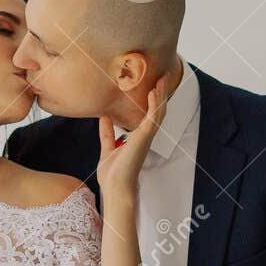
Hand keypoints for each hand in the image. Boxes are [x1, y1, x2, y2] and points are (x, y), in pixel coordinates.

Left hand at [96, 74, 168, 203]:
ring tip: (161, 80)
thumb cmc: (112, 174)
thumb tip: (104, 118)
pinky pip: (153, 118)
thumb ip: (107, 133)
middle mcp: (145, 136)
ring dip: (160, 96)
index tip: (152, 87)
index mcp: (138, 138)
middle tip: (161, 78)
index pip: (148, 115)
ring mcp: (146, 137)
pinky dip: (154, 104)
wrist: (114, 186)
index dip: (152, 101)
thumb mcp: (107, 147)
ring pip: (158, 112)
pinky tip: (154, 92)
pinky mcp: (145, 138)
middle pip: (156, 111)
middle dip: (159, 95)